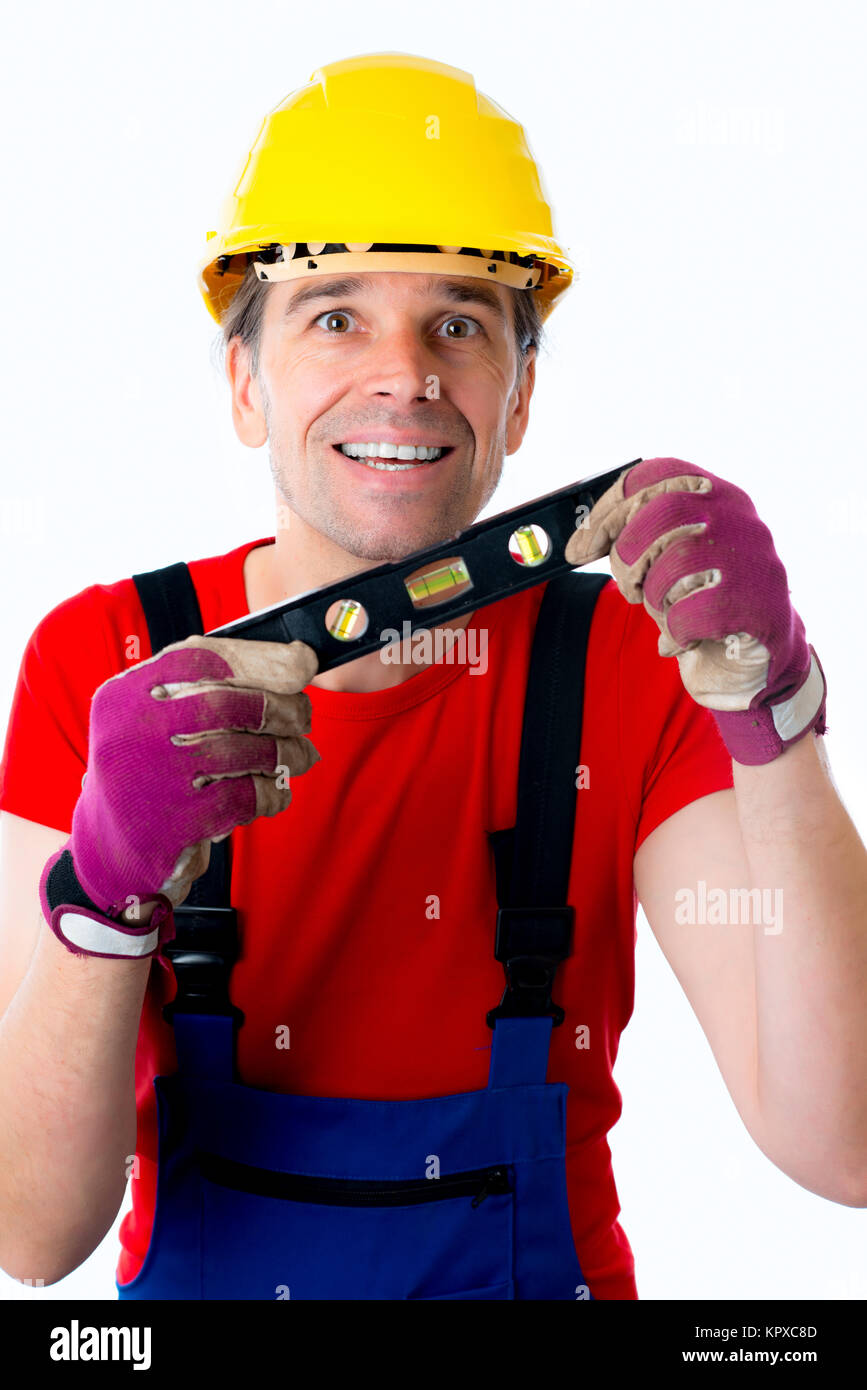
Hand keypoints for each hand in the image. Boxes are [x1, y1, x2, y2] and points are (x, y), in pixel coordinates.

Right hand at [40, 635, 320, 937]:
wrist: (109, 846)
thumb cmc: (150, 769)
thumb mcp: (157, 720)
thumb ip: (207, 688)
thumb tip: (294, 665)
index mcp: (125, 695)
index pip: (202, 659)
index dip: (262, 660)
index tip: (301, 666)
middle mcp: (130, 733)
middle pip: (225, 705)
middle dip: (280, 708)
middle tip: (303, 717)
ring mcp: (149, 780)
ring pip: (239, 753)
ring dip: (284, 753)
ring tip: (301, 756)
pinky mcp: (171, 824)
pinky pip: (241, 798)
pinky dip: (271, 793)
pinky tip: (277, 793)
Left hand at [565, 457, 826, 764]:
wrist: (756, 656)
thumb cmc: (701, 600)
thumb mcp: (668, 560)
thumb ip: (634, 540)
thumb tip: (576, 544)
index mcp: (715, 495)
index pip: (656, 474)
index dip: (611, 506)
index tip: (583, 544)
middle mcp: (739, 516)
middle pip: (661, 511)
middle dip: (628, 554)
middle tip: (627, 588)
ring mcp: (754, 557)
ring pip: (676, 561)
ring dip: (655, 596)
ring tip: (666, 611)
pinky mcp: (759, 602)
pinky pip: (693, 611)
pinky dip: (676, 630)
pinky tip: (686, 636)